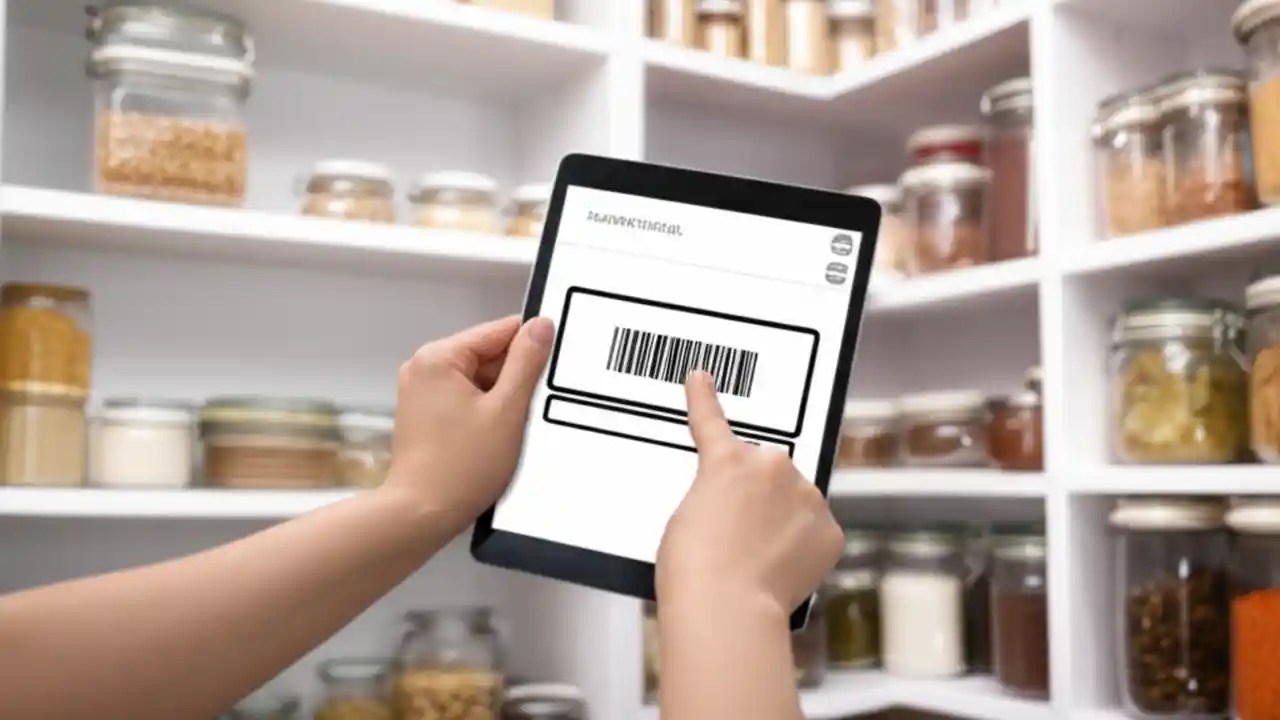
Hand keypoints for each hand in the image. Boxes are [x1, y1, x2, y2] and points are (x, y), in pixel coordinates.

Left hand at [384, 315, 554, 534]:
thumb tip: (541, 324)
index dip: (530, 346)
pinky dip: (483, 409)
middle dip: (513, 375)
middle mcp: (423, 366)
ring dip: (500, 395)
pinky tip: (495, 433)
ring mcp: (419, 390)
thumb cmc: (464, 465)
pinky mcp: (422, 413)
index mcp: (439, 357)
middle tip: (531, 406)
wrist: (421, 513)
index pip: (498, 331)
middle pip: (485, 353)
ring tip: (512, 425)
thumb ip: (526, 363)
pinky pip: (463, 396)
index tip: (551, 368)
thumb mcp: (507, 410)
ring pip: (476, 377)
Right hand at [656, 371, 843, 615]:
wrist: (726, 607)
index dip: (705, 399)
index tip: (703, 378)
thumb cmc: (693, 569)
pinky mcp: (830, 530)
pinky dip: (804, 546)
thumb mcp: (686, 518)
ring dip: (783, 518)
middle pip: (767, 471)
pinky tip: (780, 568)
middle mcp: (772, 466)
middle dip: (757, 493)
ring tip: (755, 556)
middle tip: (735, 532)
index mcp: (727, 461)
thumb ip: (715, 497)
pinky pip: (816, 532)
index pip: (711, 422)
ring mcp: (806, 496)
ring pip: (796, 500)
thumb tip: (739, 509)